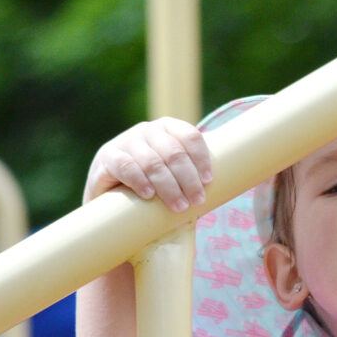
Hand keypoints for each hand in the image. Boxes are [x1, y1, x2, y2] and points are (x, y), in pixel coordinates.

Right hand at [83, 117, 211, 212]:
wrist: (110, 196)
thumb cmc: (152, 186)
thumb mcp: (173, 175)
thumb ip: (193, 174)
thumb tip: (228, 184)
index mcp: (168, 129)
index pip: (190, 136)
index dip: (202, 158)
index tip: (208, 181)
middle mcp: (147, 131)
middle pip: (174, 152)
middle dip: (188, 180)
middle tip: (196, 202)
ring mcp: (126, 141)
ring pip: (153, 162)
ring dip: (169, 187)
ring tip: (179, 207)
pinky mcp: (108, 157)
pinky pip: (126, 166)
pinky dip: (140, 181)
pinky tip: (149, 195)